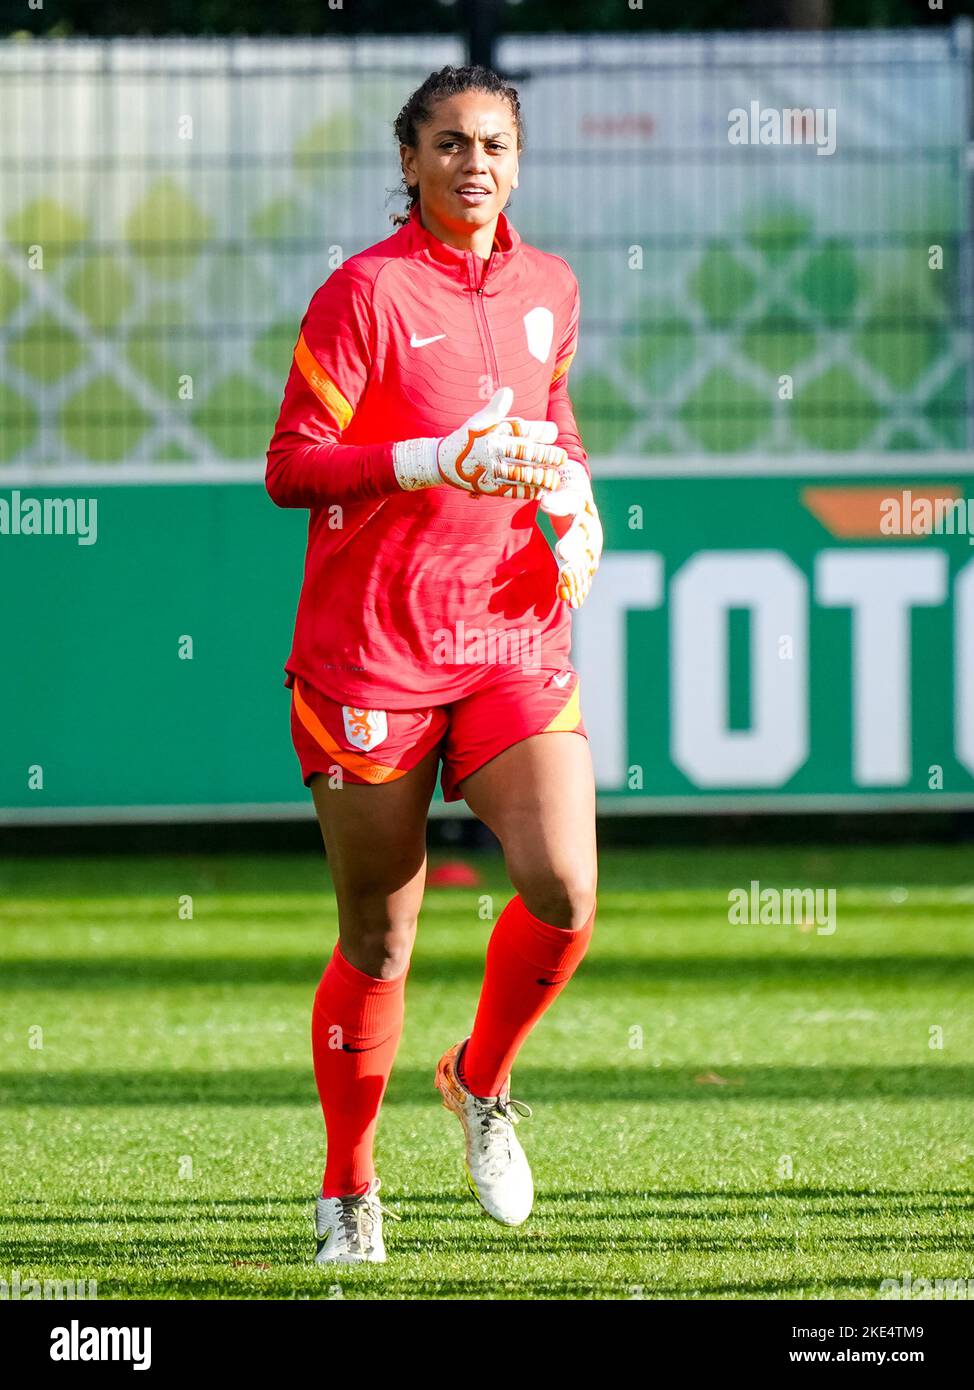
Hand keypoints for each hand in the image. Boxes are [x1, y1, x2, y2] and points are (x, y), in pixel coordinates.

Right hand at [392, 387, 566, 497]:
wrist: (442, 462)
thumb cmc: (466, 438)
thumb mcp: (479, 421)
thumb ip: (496, 409)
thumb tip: (508, 391)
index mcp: (495, 432)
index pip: (523, 429)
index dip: (541, 431)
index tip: (554, 432)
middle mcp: (494, 450)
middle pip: (526, 453)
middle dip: (546, 455)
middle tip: (562, 457)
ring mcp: (491, 470)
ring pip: (521, 473)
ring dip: (540, 476)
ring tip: (555, 478)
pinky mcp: (488, 487)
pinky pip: (510, 490)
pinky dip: (527, 492)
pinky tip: (540, 492)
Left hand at [538, 460, 602, 608]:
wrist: (579, 505)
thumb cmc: (568, 498)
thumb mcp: (564, 495)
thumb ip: (556, 501)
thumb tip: (545, 503)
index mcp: (586, 522)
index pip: (578, 534)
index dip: (571, 543)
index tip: (560, 552)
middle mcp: (591, 541)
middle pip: (583, 558)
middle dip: (574, 570)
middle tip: (564, 580)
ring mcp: (590, 555)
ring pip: (584, 573)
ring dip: (576, 585)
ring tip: (568, 598)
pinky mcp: (585, 565)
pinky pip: (584, 580)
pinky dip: (579, 591)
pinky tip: (574, 603)